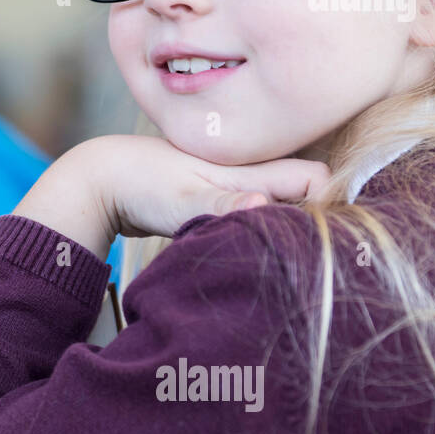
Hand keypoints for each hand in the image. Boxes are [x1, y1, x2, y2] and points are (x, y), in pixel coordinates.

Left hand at [15, 135, 331, 260]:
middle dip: (311, 224)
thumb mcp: (182, 198)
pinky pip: (261, 218)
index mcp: (253, 169)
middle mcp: (254, 176)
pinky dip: (262, 235)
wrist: (106, 180)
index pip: (318, 179)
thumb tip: (261, 207)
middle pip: (307, 197)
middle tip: (301, 261)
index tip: (314, 240)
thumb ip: (221, 205)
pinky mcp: (226, 204)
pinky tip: (254, 258)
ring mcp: (240, 189)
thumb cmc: (144, 185)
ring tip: (279, 264)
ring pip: (284, 209)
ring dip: (285, 233)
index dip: (328, 205)